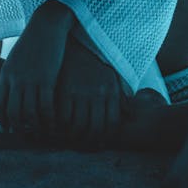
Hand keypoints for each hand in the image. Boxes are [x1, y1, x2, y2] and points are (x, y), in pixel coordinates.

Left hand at [0, 6, 68, 134]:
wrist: (46, 25)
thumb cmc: (34, 40)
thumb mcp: (18, 57)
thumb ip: (13, 73)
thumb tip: (14, 87)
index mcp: (6, 74)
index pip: (0, 103)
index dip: (4, 118)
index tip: (9, 128)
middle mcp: (15, 80)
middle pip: (13, 112)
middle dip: (18, 127)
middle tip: (26, 135)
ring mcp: (30, 81)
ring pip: (29, 113)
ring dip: (35, 126)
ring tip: (42, 133)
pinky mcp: (46, 80)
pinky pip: (45, 107)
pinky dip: (49, 119)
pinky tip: (54, 124)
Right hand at [54, 35, 122, 149]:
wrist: (76, 41)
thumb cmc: (94, 61)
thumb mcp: (112, 76)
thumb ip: (120, 96)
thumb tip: (129, 114)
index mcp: (110, 92)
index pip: (110, 125)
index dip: (104, 138)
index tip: (97, 143)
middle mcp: (98, 95)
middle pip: (95, 129)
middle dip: (88, 142)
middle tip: (81, 146)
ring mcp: (81, 93)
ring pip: (78, 126)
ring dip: (73, 137)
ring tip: (69, 139)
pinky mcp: (65, 90)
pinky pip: (63, 116)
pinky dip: (61, 127)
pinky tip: (58, 128)